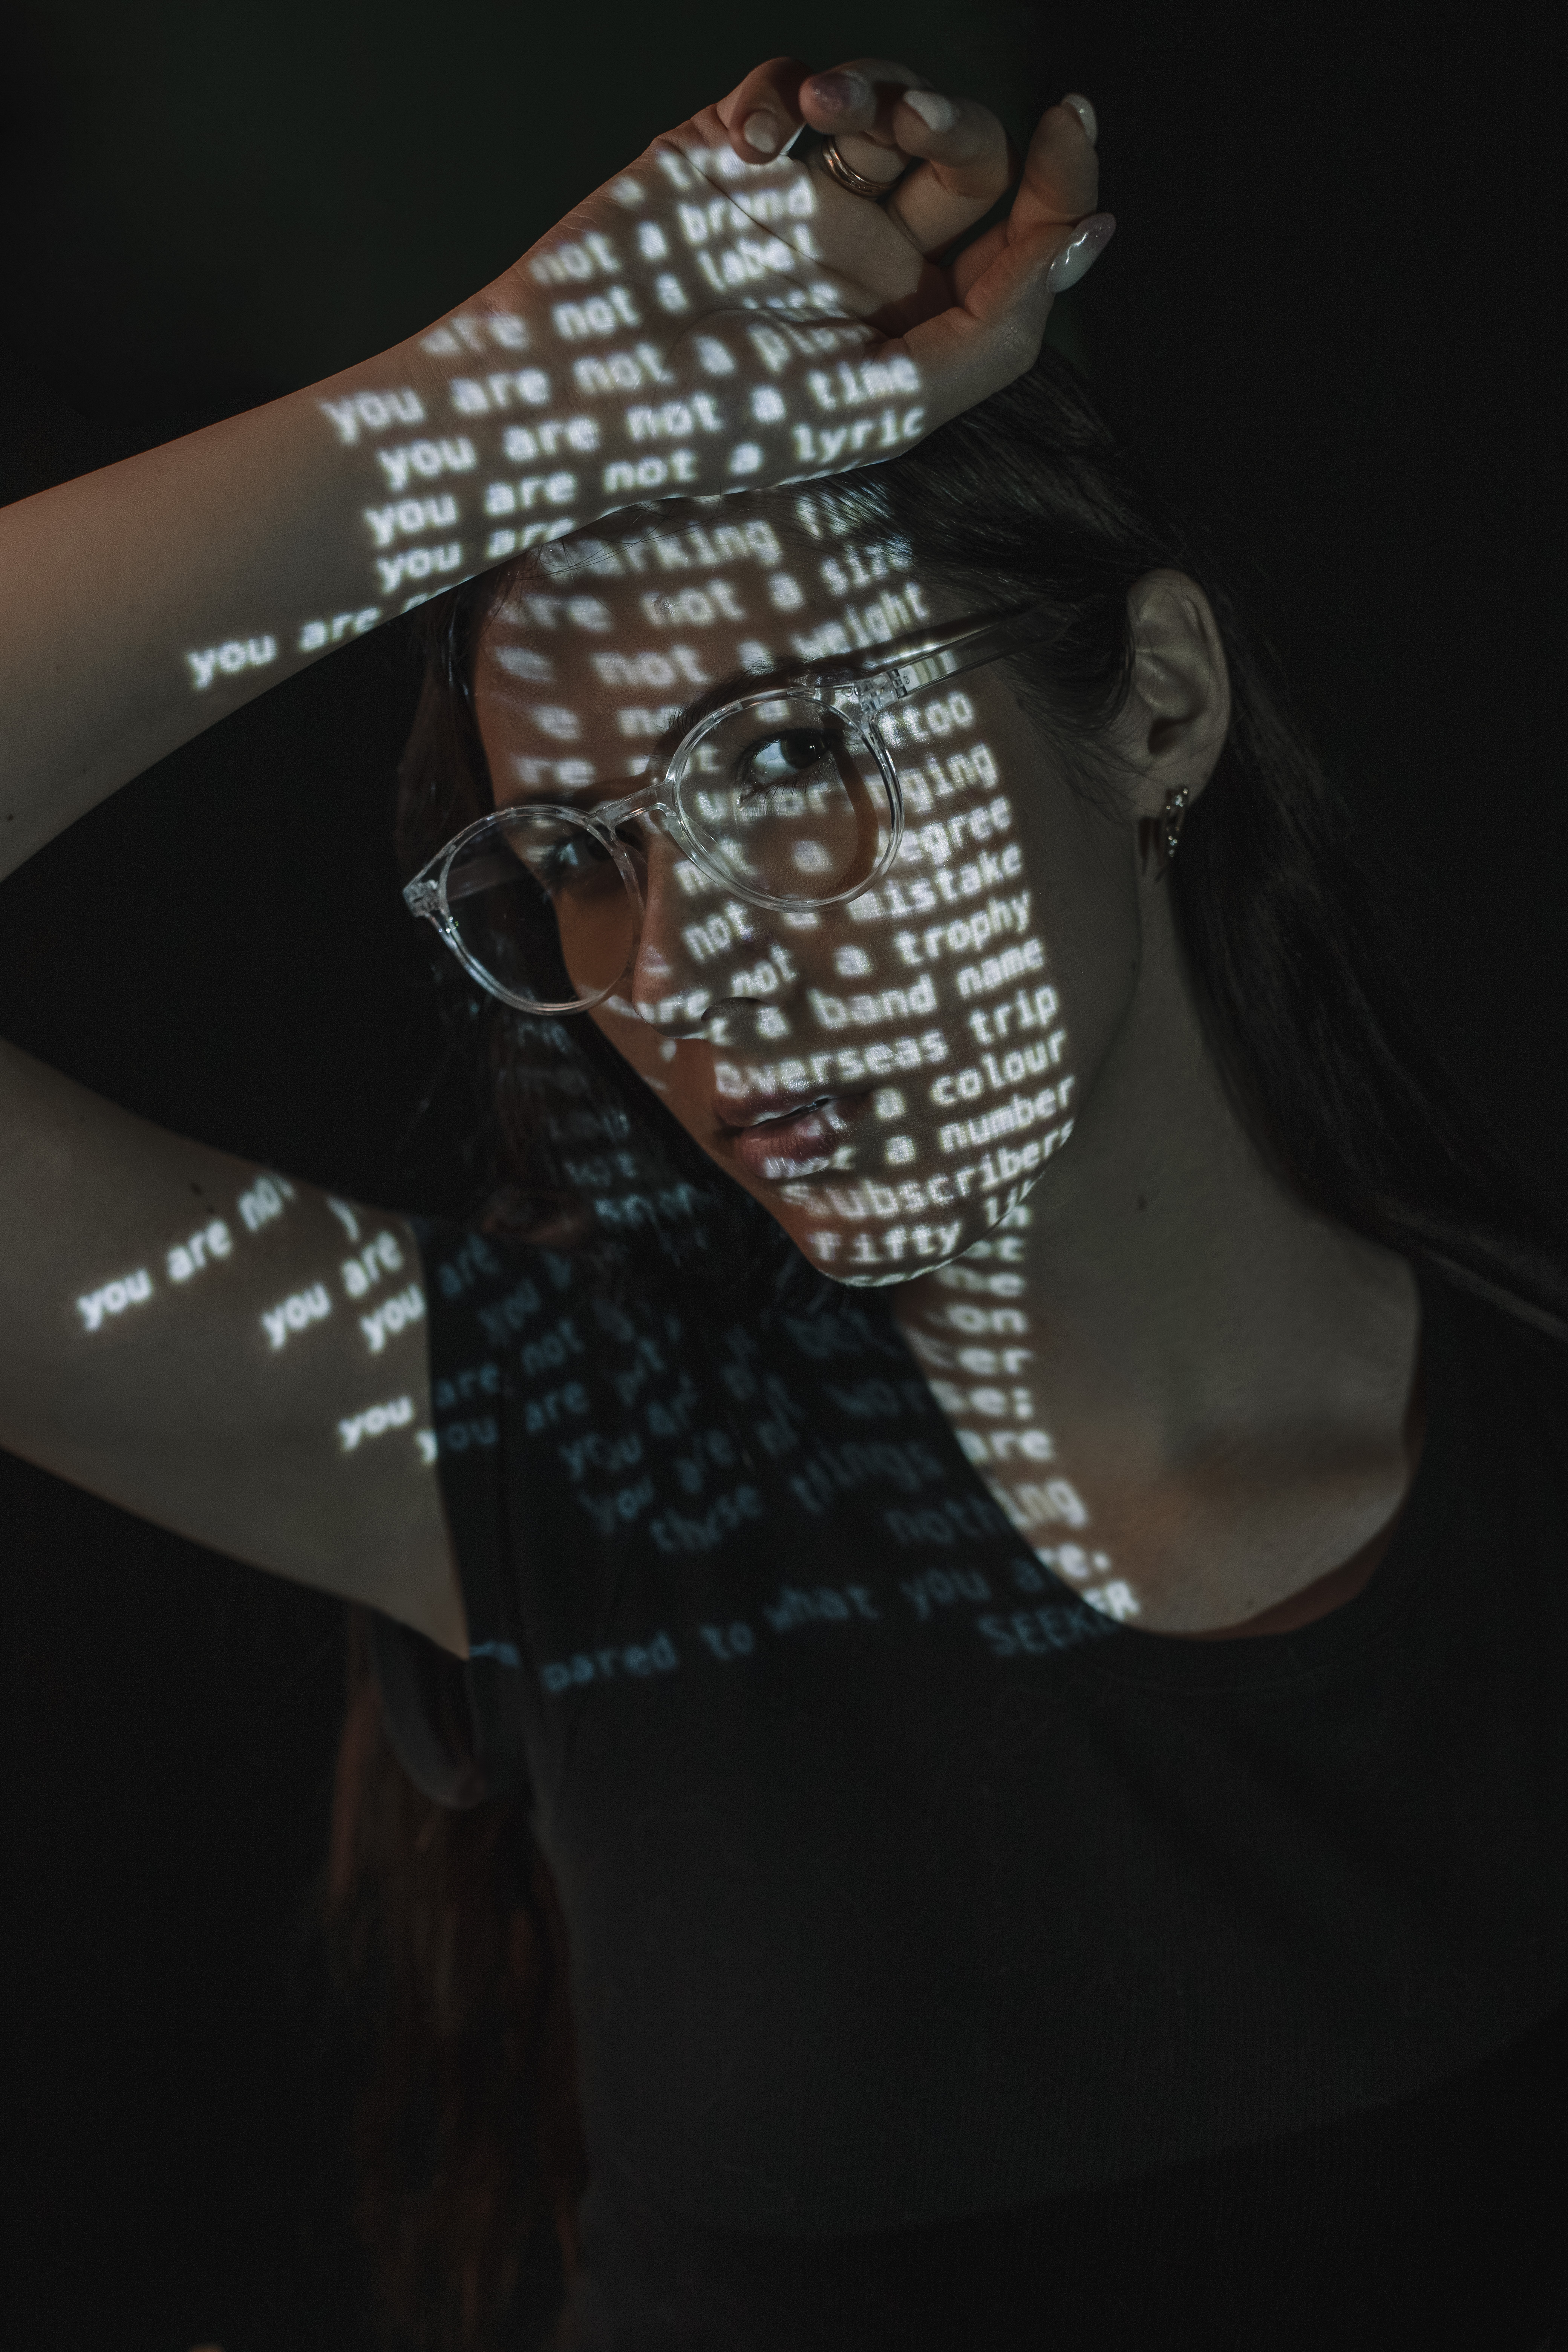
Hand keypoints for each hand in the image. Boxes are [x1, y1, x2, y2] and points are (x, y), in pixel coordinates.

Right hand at [450, 54, 1107, 533]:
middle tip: (909, 120)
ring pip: (884, 102)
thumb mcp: (890, 404)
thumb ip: (1000, 331)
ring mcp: (800, 199)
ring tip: (823, 107)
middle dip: (954, 122)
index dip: (1058, 178)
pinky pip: (783, 84)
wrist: (582, 393)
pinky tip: (751, 136)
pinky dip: (777, 88)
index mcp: (914, 323)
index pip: (1014, 237)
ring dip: (875, 85)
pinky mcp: (730, 153)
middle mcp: (869, 256)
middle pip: (963, 159)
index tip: (1072, 118)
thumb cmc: (729, 420)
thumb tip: (1093, 235)